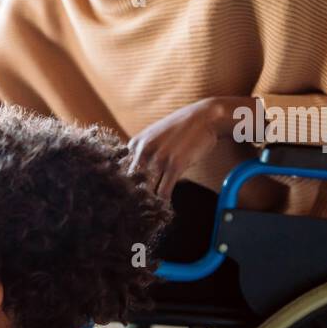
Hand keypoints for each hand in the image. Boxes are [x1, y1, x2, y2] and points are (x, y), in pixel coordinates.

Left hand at [127, 98, 247, 198]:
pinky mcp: (175, 165)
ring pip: (147, 189)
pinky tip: (163, 206)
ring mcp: (159, 158)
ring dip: (148, 202)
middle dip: (133, 196)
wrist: (205, 117)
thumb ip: (142, 151)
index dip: (123, 186)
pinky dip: (163, 201)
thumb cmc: (180, 127)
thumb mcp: (154, 135)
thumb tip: (134, 170)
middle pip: (131, 182)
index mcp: (135, 143)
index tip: (126, 196)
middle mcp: (143, 150)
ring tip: (149, 210)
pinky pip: (164, 191)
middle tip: (135, 208)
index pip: (121, 171)